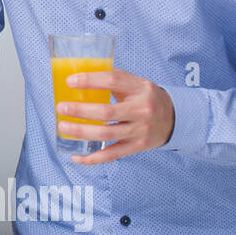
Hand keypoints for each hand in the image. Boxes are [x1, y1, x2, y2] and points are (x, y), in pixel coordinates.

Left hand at [56, 68, 174, 164]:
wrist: (174, 118)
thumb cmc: (147, 98)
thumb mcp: (137, 83)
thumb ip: (114, 78)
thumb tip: (81, 76)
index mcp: (140, 89)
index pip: (113, 81)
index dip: (90, 81)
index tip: (70, 82)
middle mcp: (142, 110)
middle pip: (106, 112)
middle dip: (80, 110)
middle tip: (61, 108)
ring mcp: (140, 131)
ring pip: (106, 134)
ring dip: (81, 132)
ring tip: (63, 127)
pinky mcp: (137, 147)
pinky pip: (111, 155)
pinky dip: (92, 158)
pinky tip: (76, 156)